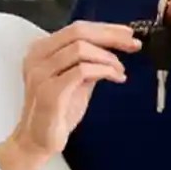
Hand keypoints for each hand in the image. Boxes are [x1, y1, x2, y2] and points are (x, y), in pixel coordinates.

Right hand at [0, 21, 140, 169]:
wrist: (38, 141)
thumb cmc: (57, 111)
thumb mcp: (76, 80)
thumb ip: (89, 61)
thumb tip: (116, 45)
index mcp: (41, 50)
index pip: (77, 28)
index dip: (106, 29)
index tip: (128, 34)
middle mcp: (37, 58)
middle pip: (78, 32)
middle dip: (110, 36)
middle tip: (133, 45)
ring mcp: (41, 74)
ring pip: (80, 49)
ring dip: (108, 57)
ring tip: (121, 70)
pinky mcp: (49, 92)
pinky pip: (81, 71)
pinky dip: (104, 70)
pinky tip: (115, 77)